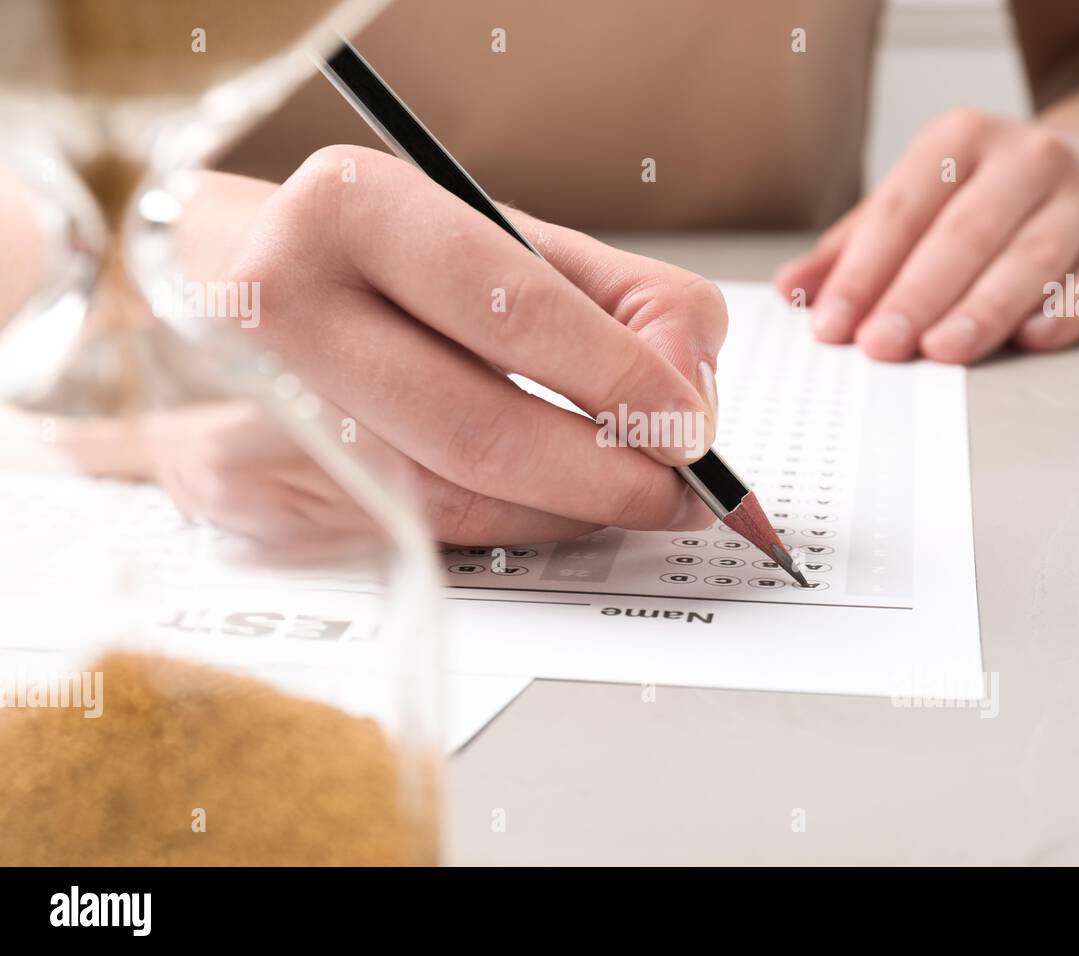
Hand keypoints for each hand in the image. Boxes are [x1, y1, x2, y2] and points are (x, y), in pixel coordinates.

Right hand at [164, 146, 725, 545]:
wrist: (224, 278)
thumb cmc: (387, 257)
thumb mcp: (508, 240)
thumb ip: (624, 298)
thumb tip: (690, 392)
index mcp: (356, 210)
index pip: (510, 308)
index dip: (618, 381)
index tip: (691, 426)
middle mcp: (287, 304)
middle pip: (477, 429)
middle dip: (607, 477)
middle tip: (683, 492)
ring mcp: (255, 407)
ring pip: (451, 500)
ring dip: (567, 511)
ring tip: (634, 498)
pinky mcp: (247, 491)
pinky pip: (416, 532)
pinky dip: (512, 525)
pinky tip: (556, 505)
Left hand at [774, 109, 1078, 362]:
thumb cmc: (999, 197)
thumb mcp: (924, 202)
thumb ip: (857, 248)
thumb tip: (794, 290)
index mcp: (962, 142)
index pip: (902, 211)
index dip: (863, 272)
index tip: (831, 325)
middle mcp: (1030, 156)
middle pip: (963, 234)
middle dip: (916, 295)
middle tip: (881, 346)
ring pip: (1031, 256)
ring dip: (983, 308)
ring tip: (943, 350)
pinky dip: (1067, 310)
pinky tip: (1031, 339)